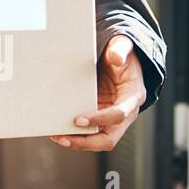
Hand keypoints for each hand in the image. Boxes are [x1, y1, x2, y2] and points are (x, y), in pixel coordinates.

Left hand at [51, 34, 146, 151]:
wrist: (119, 59)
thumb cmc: (122, 54)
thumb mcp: (123, 46)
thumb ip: (120, 50)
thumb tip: (116, 58)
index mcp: (133, 96)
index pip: (119, 114)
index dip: (100, 119)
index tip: (78, 119)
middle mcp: (124, 113)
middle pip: (108, 138)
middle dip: (86, 142)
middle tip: (63, 138)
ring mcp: (110, 118)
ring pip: (97, 139)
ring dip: (77, 141)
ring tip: (55, 136)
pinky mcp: (99, 117)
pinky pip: (89, 132)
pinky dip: (74, 134)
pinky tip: (57, 130)